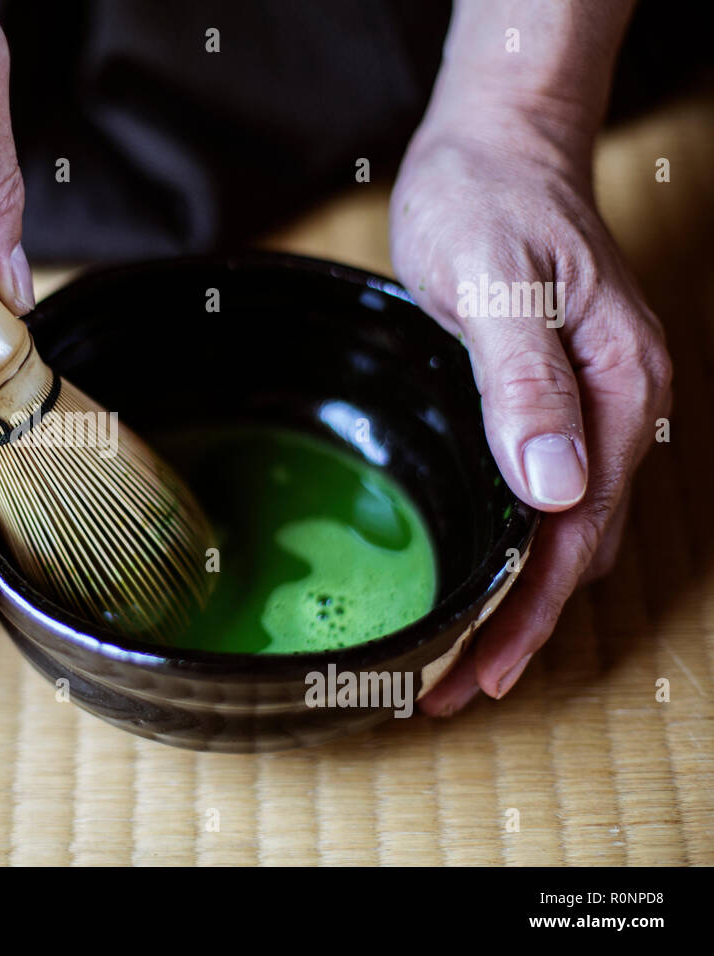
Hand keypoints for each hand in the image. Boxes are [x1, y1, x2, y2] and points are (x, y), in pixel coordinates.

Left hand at [390, 108, 671, 713]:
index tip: (476, 674)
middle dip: (520, 630)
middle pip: (579, 550)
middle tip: (453, 692)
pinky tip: (488, 572)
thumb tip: (555, 488)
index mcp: (619, 391)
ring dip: (520, 601)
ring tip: (464, 659)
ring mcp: (595, 406)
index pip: (577, 534)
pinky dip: (520, 548)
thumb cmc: (489, 204)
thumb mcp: (498, 285)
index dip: (528, 615)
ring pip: (567, 532)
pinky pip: (550, 495)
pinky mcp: (560, 397)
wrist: (498, 148)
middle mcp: (619, 410)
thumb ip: (527, 385)